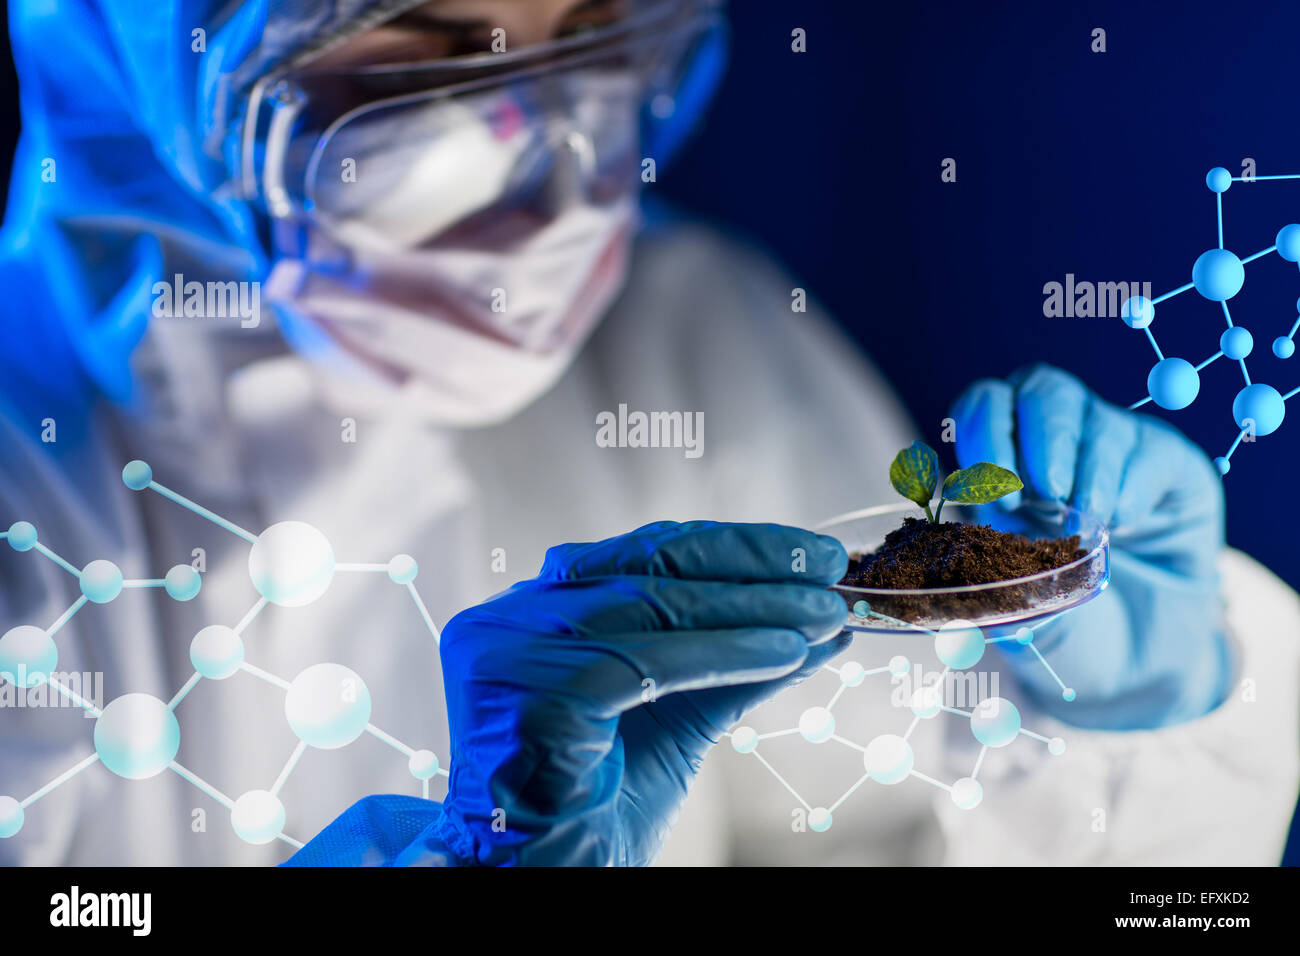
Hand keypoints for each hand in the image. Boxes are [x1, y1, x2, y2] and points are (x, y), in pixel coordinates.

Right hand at [287, 520, 849, 865]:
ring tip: (824, 614)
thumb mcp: (679, 715)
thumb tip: (818, 624)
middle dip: (753, 563)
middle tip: (830, 571)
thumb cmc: (594, 805)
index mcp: (537, 610)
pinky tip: (786, 652)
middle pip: (649, 565)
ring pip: (654, 605)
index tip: (810, 553)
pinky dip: (728, 652)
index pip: (644, 554)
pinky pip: (648, 661)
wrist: (540, 879)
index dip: (734, 547)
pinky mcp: (534, 694)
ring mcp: (513, 650)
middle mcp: (513, 617)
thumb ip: (734, 664)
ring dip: (754, 606)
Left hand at [949, 364, 1230, 728]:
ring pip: (1093, 416)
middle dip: (1039, 437)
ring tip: (1087, 519)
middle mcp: (1055, 444)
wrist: (1150, 657)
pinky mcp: (1168, 463)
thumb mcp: (1030, 620)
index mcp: (1003, 468)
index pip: (983, 409)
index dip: (983, 434)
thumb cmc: (1072, 626)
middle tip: (1047, 494)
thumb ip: (1004, 605)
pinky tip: (1124, 523)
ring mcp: (1113, 448)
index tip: (997, 496)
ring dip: (1087, 468)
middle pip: (1040, 389)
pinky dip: (1131, 485)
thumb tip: (975, 606)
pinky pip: (1147, 448)